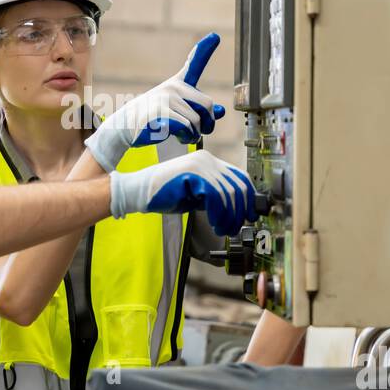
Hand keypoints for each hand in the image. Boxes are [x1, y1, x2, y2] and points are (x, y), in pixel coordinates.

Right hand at [83, 33, 226, 171]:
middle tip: (201, 131)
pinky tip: (178, 138)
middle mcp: (172, 88)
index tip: (215, 36)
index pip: (194, 64)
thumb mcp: (179, 112)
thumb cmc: (154, 118)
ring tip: (184, 136)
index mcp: (177, 84)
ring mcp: (165, 99)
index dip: (204, 49)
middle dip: (208, 122)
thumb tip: (222, 110)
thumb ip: (200, 109)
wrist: (124, 127)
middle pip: (206, 104)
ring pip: (197, 120)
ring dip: (195, 134)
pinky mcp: (160, 113)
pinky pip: (186, 127)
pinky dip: (187, 137)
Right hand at [109, 150, 255, 236]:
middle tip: (234, 227)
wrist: (139, 191)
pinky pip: (216, 196)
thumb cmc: (165, 194)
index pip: (240, 177)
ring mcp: (200, 165)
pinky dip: (219, 214)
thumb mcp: (196, 194)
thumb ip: (214, 195)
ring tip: (223, 229)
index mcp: (209, 161)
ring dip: (229, 216)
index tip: (249, 215)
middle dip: (240, 211)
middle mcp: (207, 160)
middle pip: (238, 186)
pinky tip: (214, 223)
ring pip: (229, 193)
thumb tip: (237, 208)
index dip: (248, 198)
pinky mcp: (193, 174)